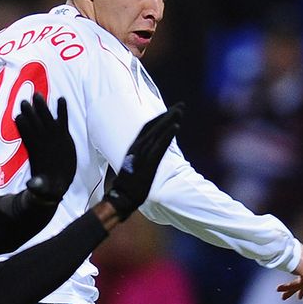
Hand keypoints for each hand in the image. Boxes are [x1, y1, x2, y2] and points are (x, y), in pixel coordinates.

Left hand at [14, 93, 76, 202]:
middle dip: (30, 112)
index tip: (19, 117)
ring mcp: (53, 136)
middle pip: (35, 123)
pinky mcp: (64, 136)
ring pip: (46, 118)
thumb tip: (32, 186)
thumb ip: (37, 184)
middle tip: (25, 99)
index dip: (23, 126)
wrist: (56, 183)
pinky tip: (62, 99)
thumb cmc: (47, 184)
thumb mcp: (42, 186)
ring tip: (38, 95)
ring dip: (42, 107)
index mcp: (37, 149)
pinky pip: (62, 120)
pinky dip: (62, 110)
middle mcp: (43, 140)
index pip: (27, 134)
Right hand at [104, 103, 183, 219]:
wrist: (121, 198)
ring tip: (181, 111)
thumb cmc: (128, 186)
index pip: (147, 127)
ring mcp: (143, 154)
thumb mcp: (133, 167)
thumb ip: (140, 158)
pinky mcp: (149, 162)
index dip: (160, 118)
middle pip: (154, 125)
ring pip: (158, 132)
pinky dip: (168, 135)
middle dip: (168, 114)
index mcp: (133, 147)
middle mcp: (137, 147)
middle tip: (181, 105)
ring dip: (170, 120)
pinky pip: (160, 145)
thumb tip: (148, 155)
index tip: (170, 111)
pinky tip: (176, 126)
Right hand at [277, 245, 302, 303]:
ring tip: (282, 297)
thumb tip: (269, 251)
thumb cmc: (276, 246)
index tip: (289, 286)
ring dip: (291, 290)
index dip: (296, 280)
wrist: (280, 246)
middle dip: (294, 287)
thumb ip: (284, 255)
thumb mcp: (281, 251)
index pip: (302, 269)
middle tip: (286, 297)